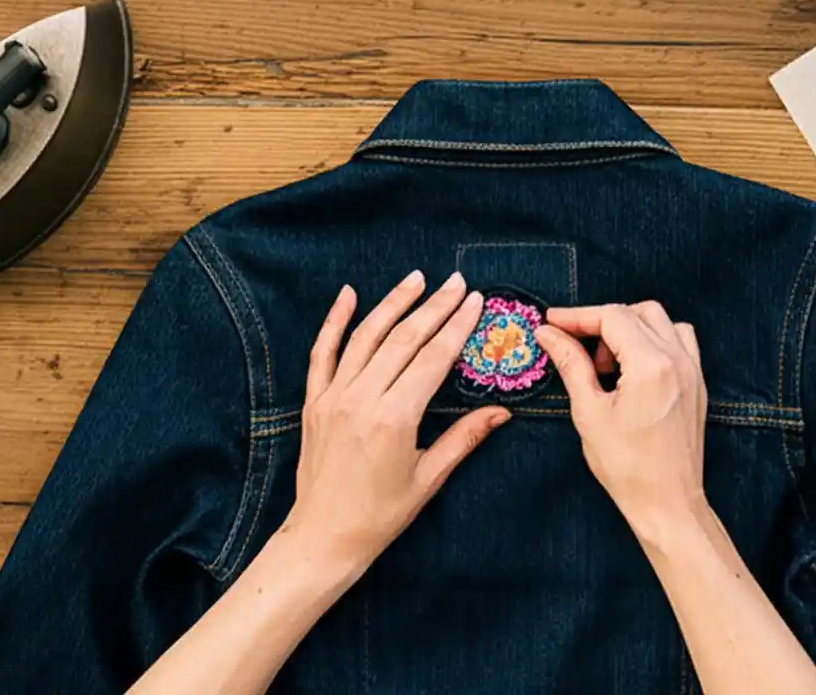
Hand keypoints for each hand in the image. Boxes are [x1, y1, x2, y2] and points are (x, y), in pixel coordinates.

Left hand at [285, 270, 510, 571]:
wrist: (324, 537)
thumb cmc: (380, 516)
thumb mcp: (428, 479)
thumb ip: (463, 438)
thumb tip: (501, 412)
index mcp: (394, 419)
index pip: (431, 359)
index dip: (456, 327)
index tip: (474, 301)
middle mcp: (361, 400)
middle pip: (402, 340)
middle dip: (433, 308)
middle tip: (456, 282)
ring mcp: (334, 398)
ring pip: (366, 337)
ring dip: (393, 304)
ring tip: (416, 279)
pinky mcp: (315, 402)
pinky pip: (323, 353)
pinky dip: (334, 321)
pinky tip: (348, 295)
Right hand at [534, 303, 706, 540]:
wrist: (667, 502)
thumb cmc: (627, 466)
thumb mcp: (589, 412)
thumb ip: (571, 364)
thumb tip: (548, 333)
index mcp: (651, 366)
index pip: (612, 317)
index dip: (577, 315)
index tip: (551, 322)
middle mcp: (678, 361)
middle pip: (636, 312)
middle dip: (601, 322)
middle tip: (576, 347)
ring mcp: (693, 371)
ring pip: (661, 321)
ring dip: (630, 329)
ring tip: (608, 364)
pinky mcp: (698, 384)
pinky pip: (679, 341)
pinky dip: (654, 341)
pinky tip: (634, 369)